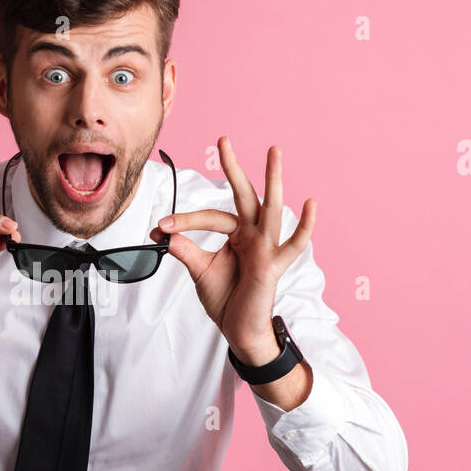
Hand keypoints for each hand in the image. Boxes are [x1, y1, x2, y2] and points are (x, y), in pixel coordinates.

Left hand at [150, 136, 314, 360]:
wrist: (239, 330)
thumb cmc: (226, 298)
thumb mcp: (200, 270)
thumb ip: (184, 250)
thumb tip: (163, 234)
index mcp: (237, 233)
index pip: (211, 216)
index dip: (184, 221)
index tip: (160, 229)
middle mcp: (253, 234)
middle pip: (243, 195)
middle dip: (233, 168)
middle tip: (223, 139)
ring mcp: (267, 247)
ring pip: (270, 209)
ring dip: (272, 180)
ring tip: (274, 152)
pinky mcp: (275, 266)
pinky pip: (294, 245)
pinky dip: (304, 226)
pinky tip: (311, 204)